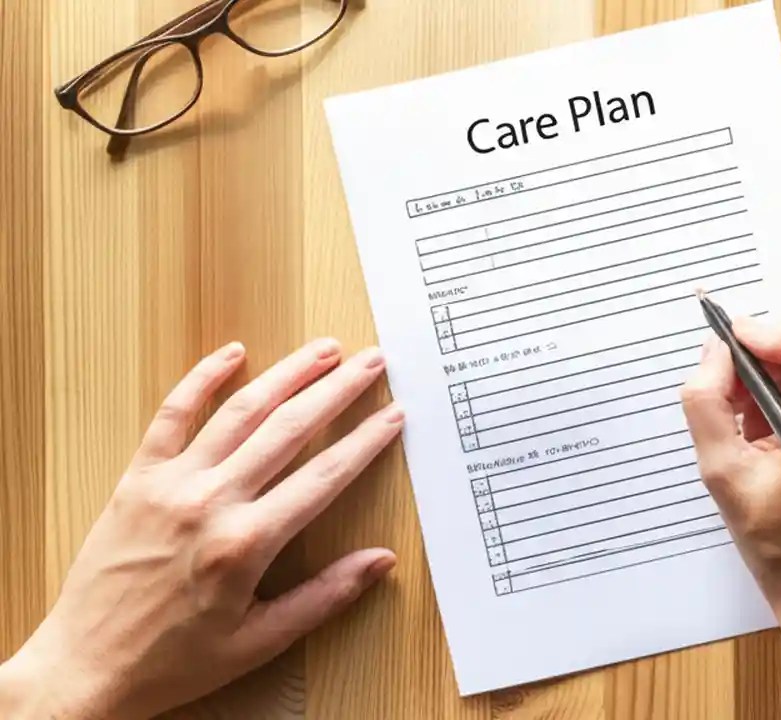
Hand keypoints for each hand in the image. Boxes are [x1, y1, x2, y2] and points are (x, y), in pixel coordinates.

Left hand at [0, 339, 403, 719]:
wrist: (85, 667)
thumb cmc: (173, 662)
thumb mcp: (259, 641)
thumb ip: (325, 597)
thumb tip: (381, 562)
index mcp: (246, 544)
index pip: (324, 477)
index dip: (366, 441)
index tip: (394, 415)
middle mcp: (210, 502)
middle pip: (289, 429)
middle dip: (338, 390)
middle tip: (372, 361)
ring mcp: (170, 484)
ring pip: (239, 411)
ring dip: (286, 375)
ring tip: (323, 350)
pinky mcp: (137, 479)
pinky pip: (171, 416)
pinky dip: (201, 379)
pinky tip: (232, 354)